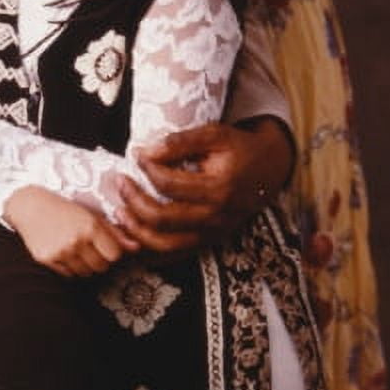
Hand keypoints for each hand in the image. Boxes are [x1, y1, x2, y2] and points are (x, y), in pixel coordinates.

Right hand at [4, 186, 131, 276]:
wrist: (30, 206)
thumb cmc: (64, 209)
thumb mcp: (91, 216)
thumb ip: (115, 233)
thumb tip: (136, 248)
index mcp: (90, 227)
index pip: (114, 255)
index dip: (111, 252)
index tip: (104, 246)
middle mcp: (76, 240)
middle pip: (101, 267)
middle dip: (99, 260)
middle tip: (89, 248)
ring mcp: (61, 252)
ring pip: (85, 273)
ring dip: (84, 266)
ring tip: (76, 250)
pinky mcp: (46, 260)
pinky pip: (68, 275)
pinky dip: (69, 268)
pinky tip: (64, 253)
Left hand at [124, 119, 291, 254]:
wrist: (270, 169)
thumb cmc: (239, 149)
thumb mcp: (216, 135)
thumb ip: (181, 141)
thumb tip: (146, 151)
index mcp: (219, 189)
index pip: (169, 185)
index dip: (147, 168)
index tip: (138, 155)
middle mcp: (215, 217)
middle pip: (161, 218)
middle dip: (133, 200)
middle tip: (120, 181)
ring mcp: (211, 234)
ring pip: (164, 244)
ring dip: (135, 230)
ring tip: (120, 211)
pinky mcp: (208, 242)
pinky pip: (173, 255)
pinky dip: (149, 250)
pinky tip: (132, 237)